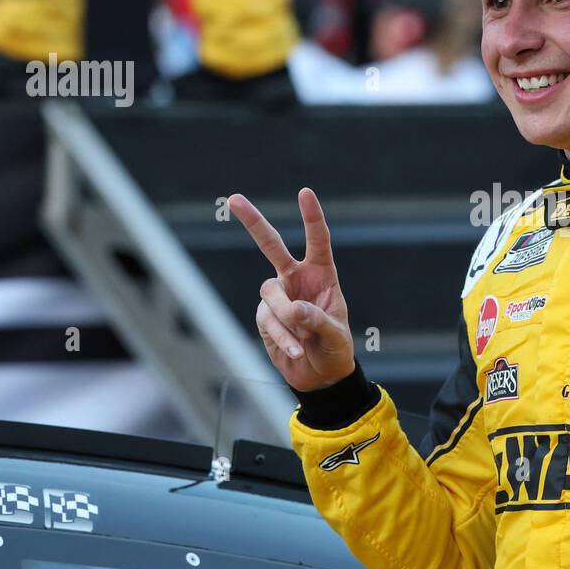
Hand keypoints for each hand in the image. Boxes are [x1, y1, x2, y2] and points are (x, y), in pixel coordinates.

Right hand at [229, 188, 355, 391]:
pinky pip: (268, 321)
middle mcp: (296, 279)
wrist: (320, 376)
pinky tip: (296, 352)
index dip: (311, 217)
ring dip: (286, 319)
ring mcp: (278, 297)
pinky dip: (282, 338)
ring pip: (271, 295)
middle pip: (271, 246)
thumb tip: (294, 309)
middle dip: (253, 222)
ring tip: (304, 342)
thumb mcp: (336, 335)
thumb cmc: (335, 348)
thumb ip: (317, 320)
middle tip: (234, 199)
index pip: (317, 241)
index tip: (304, 193)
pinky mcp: (265, 317)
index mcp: (321, 275)